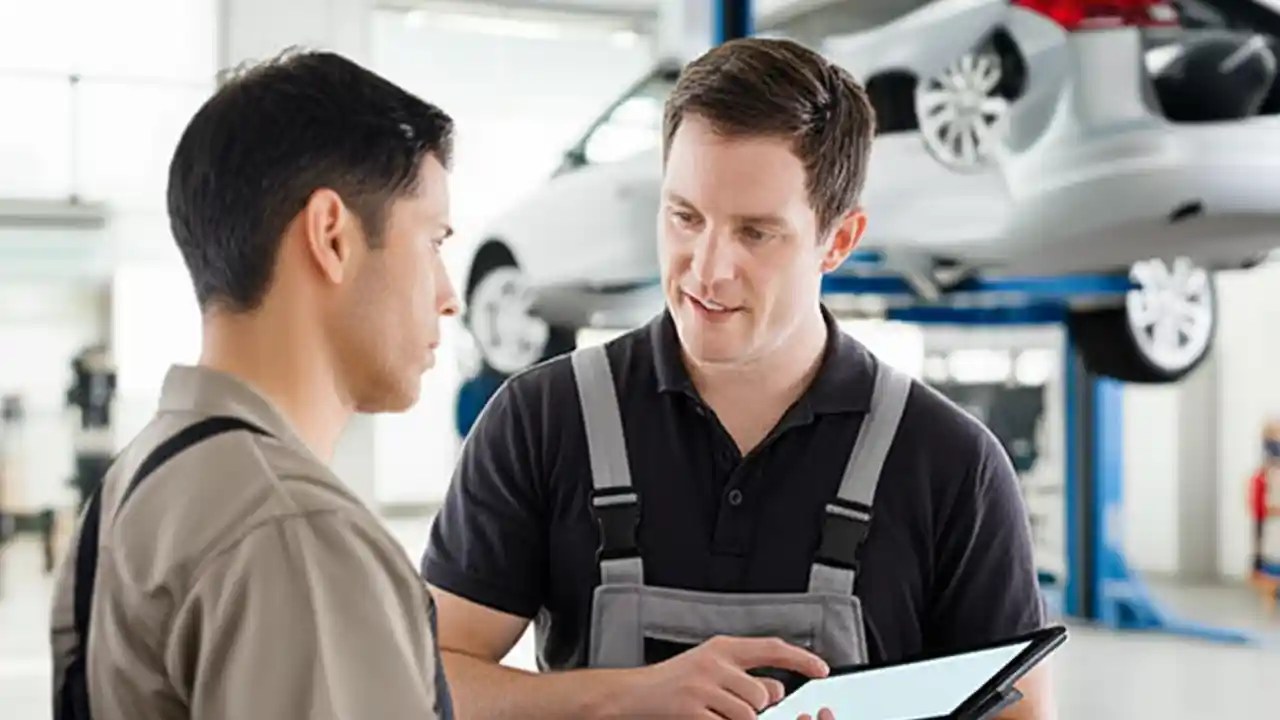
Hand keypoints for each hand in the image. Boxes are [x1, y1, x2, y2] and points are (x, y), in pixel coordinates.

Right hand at [603, 635, 829, 719]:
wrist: (632, 694)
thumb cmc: (672, 681)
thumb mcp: (711, 669)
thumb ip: (744, 675)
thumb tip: (778, 688)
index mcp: (721, 648)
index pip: (772, 648)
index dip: (801, 658)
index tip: (822, 669)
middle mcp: (714, 663)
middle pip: (763, 693)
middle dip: (758, 707)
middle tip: (735, 707)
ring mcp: (702, 687)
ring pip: (749, 713)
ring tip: (718, 714)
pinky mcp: (691, 710)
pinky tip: (708, 719)